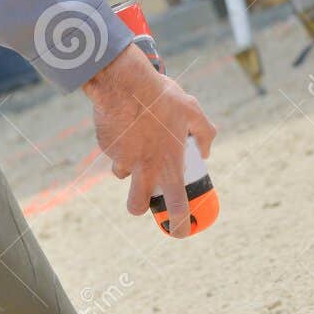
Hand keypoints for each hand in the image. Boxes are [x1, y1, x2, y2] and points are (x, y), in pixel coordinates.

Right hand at [83, 43, 215, 238]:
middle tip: (145, 196)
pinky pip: (114, 152)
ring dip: (129, 168)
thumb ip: (205, 133)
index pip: (177, 206)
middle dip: (139, 207)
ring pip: (123, 175)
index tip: (179, 231)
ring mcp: (122, 160)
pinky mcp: (107, 148)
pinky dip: (120, 145)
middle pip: (135, 206)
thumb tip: (206, 151)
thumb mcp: (192, 111)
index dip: (178, 225)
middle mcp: (144, 169)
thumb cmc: (162, 97)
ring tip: (138, 142)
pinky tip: (126, 123)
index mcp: (169, 165)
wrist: (124, 82)